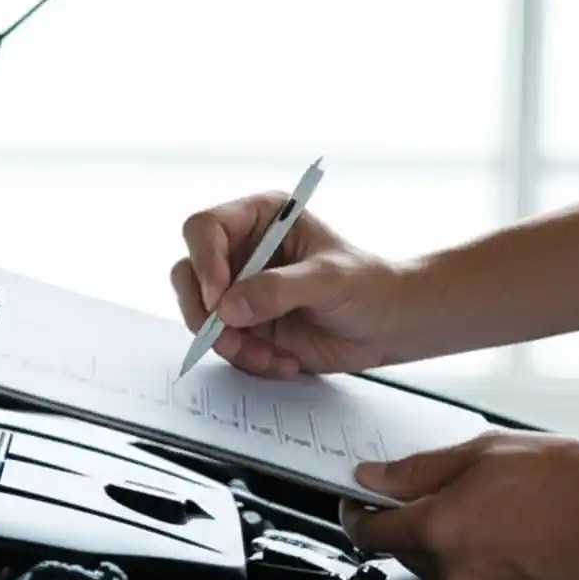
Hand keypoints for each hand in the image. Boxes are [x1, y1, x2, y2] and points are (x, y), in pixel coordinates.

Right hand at [171, 192, 410, 377]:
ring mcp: (241, 291)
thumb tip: (229, 306)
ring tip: (267, 354)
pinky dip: (247, 359)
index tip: (219, 297)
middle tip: (228, 335)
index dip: (205, 262)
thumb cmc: (370, 286)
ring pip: (200, 314)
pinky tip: (284, 361)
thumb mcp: (329, 280)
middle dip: (204, 311)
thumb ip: (278, 289)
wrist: (390, 325)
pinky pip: (223, 345)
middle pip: (188, 272)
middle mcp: (244, 251)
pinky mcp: (247, 325)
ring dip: (227, 342)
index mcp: (262, 218)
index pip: (205, 228)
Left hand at [340, 431, 578, 579]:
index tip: (359, 504)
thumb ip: (420, 469)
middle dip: (419, 527)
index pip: (369, 532)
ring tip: (507, 520)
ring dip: (462, 554)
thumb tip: (375, 478)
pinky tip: (527, 549)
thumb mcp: (487, 450)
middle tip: (455, 498)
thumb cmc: (577, 481)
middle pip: (411, 556)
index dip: (358, 514)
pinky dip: (497, 579)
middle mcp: (459, 577)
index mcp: (440, 530)